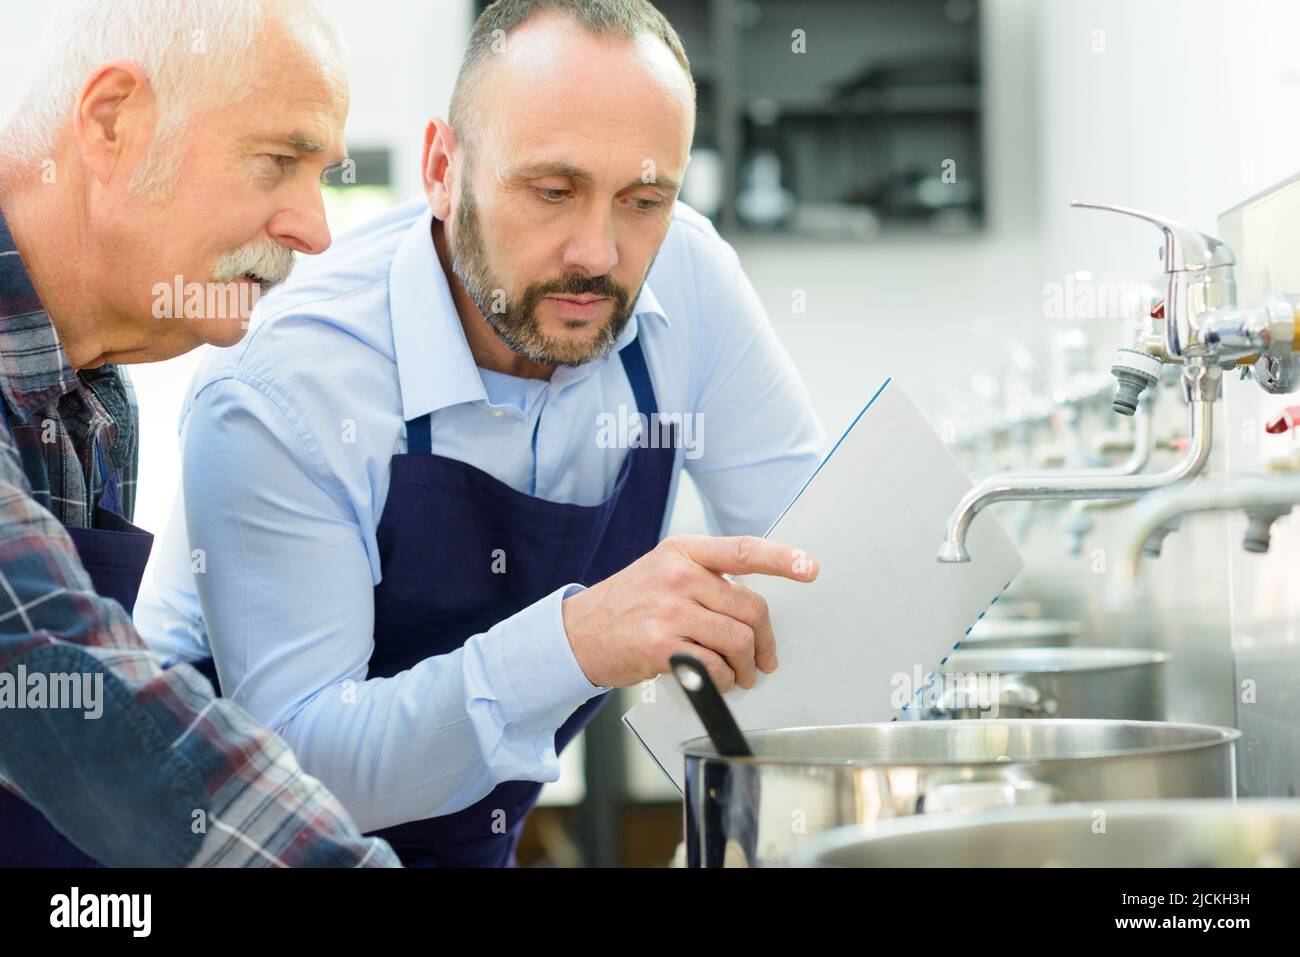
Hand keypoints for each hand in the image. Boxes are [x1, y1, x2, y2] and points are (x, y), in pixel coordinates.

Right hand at [561, 535, 818, 690]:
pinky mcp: (662, 646)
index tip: (810, 568)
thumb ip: (705, 578)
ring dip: (746, 666)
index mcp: (683, 552)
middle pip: (750, 608)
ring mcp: (669, 611)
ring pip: (737, 640)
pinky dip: (724, 681)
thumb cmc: (626, 605)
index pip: (743, 551)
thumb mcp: (662, 571)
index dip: (782, 559)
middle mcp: (678, 576)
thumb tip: (752, 610)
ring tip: (739, 674)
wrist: (577, 633)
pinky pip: (715, 667)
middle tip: (763, 659)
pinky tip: (717, 681)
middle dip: (764, 641)